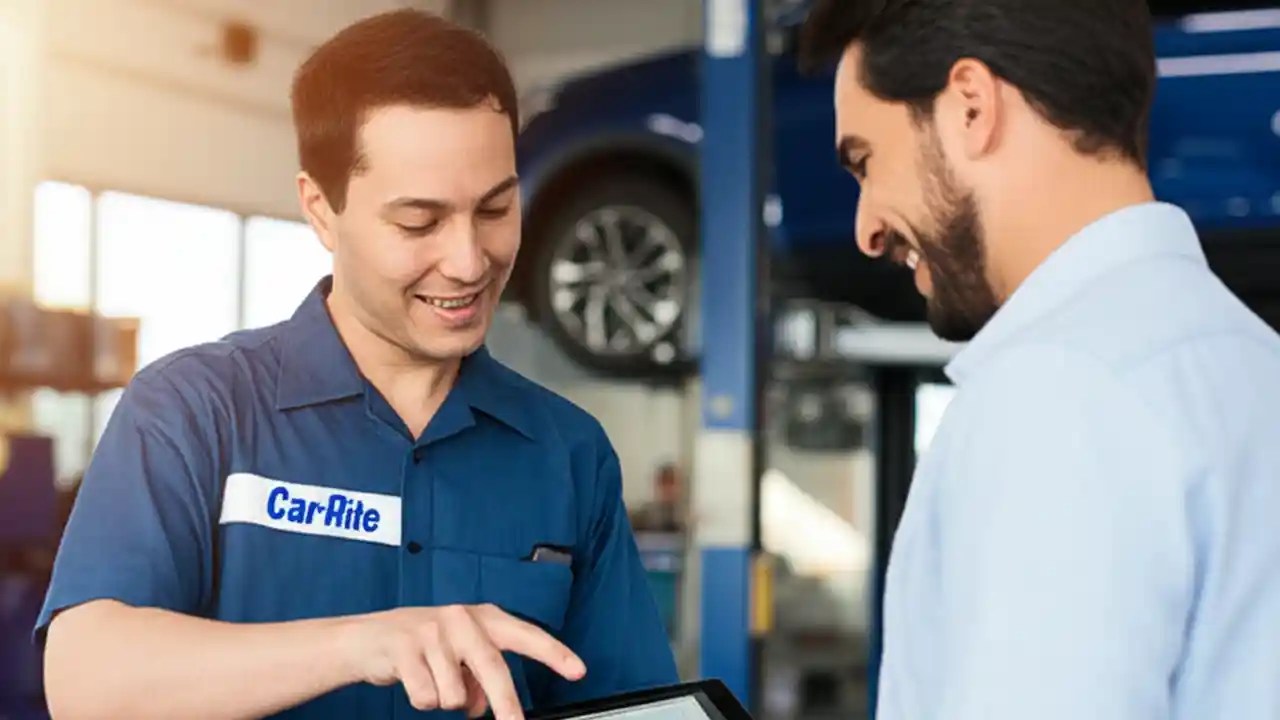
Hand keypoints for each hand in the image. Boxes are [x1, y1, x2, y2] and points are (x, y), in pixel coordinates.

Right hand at [341, 604, 585, 718]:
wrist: (366, 638)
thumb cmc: (422, 645)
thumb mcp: (457, 656)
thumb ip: (478, 678)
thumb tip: (486, 707)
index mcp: (482, 617)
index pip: (525, 635)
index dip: (554, 653)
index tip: (578, 670)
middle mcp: (460, 618)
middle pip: (494, 668)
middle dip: (507, 706)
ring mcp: (432, 631)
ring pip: (454, 694)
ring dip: (444, 700)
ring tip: (429, 681)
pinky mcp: (405, 648)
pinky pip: (426, 697)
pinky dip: (422, 700)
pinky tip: (412, 681)